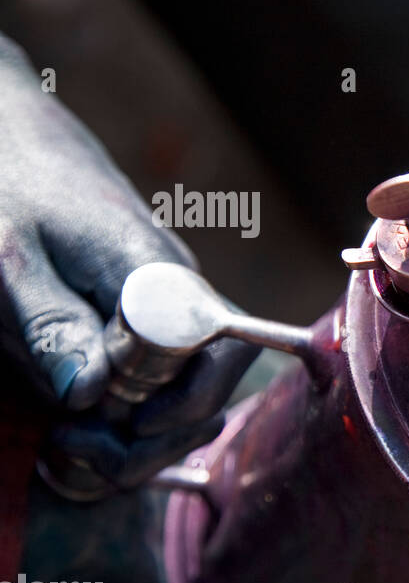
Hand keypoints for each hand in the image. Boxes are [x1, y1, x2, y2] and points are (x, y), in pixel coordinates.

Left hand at [0, 33, 257, 487]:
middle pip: (209, 388)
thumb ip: (48, 321)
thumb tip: (89, 394)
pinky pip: (162, 387)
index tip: (98, 418)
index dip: (168, 401)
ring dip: (141, 441)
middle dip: (152, 439)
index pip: (214, 353)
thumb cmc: (2, 181)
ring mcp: (168, 312)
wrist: (7, 129)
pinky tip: (79, 436)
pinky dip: (130, 425)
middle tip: (73, 453)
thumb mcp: (4, 253)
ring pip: (189, 397)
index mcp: (157, 271)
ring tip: (71, 453)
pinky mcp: (145, 325)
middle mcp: (180, 294)